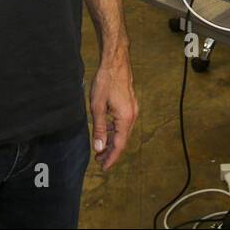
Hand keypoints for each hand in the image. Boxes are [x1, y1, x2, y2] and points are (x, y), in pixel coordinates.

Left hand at [89, 55, 137, 170]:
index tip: (102, 167)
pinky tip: (106, 128)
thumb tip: (99, 149)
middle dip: (110, 151)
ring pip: (123, 131)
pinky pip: (123, 122)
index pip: (119, 145)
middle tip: (98, 160)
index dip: (110, 158)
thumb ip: (99, 129)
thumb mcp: (97, 107)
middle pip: (122, 140)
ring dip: (112, 140)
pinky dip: (115, 129)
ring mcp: (133, 109)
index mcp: (125, 119)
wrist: (115, 62)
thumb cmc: (105, 82)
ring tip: (100, 146)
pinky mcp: (130, 104)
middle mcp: (132, 116)